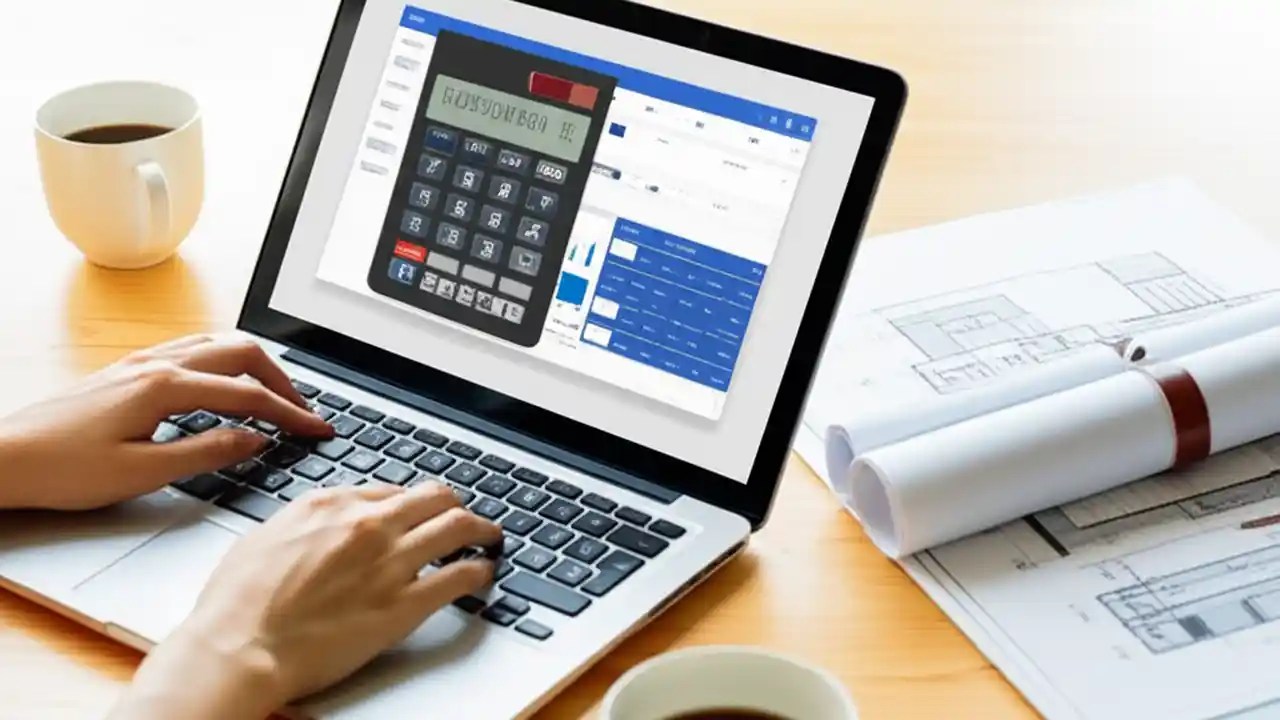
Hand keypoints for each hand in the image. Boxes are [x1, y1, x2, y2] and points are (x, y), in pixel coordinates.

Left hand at [0, 333, 331, 510]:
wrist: (3, 459)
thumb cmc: (63, 471)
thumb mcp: (143, 473)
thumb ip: (207, 452)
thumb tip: (255, 440)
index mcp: (165, 388)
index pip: (249, 395)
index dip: (291, 414)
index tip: (318, 430)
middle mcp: (157, 365)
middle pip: (242, 353)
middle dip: (283, 380)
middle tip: (305, 412)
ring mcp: (142, 363)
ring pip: (218, 343)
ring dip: (256, 365)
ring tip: (277, 396)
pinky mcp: (129, 370)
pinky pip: (194, 349)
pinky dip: (226, 363)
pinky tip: (227, 385)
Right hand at [111, 482, 500, 719]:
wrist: (241, 647)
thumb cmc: (238, 603)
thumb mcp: (265, 537)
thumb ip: (305, 523)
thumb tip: (322, 523)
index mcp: (331, 504)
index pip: (392, 491)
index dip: (411, 503)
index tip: (419, 513)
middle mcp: (367, 524)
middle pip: (433, 498)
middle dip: (453, 505)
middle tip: (464, 515)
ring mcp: (391, 562)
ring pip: (457, 527)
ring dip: (481, 530)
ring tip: (490, 536)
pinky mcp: (405, 603)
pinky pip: (460, 576)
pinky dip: (480, 571)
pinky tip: (483, 573)